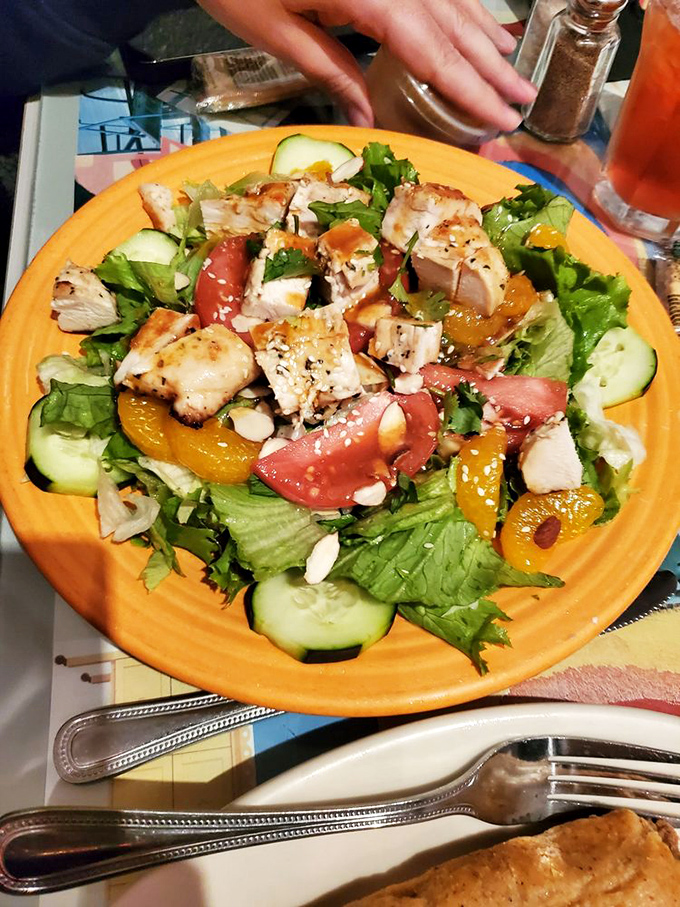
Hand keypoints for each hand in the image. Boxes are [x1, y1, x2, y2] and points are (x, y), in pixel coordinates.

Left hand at [196, 0, 535, 130]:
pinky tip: (475, 26)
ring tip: (511, 69)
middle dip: (489, 67)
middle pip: (452, 25)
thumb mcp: (276, 34)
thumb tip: (366, 117)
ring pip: (449, 0)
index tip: (500, 115)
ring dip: (483, 37)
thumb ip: (331, 72)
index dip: (469, 88)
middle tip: (522, 101)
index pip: (432, 51)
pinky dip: (458, 9)